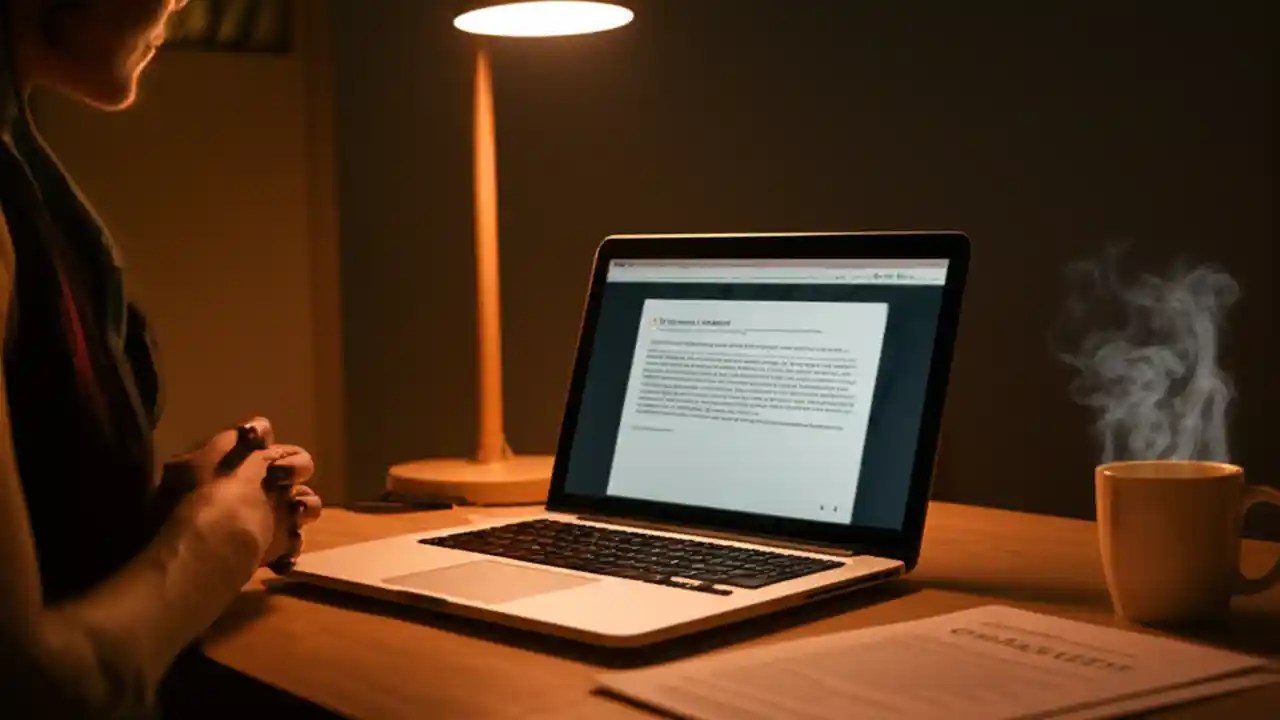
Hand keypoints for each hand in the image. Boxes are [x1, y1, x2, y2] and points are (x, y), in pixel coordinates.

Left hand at [159, 418, 321, 571]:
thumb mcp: (213, 461)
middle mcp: (245, 488)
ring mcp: (259, 520)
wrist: (207, 562)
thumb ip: (240, 443)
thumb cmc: (212, 506)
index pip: (253, 439)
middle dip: (295, 468)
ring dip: (306, 506)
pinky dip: (293, 547)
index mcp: (227, 464)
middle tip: (283, 479)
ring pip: (300, 503)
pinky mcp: (269, 550)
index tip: (263, 443)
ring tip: (296, 515)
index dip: (263, 436)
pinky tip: (284, 552)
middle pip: (288, 467)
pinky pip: (294, 542)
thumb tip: (257, 431)